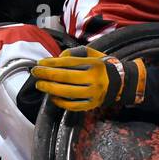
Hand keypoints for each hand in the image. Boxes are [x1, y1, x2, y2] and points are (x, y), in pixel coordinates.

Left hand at [31, 45, 146, 111]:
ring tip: (40, 85)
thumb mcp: (93, 55)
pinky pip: (73, 105)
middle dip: (47, 74)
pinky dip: (60, 102)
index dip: (52, 63)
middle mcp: (94, 79)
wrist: (123, 82)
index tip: (40, 63)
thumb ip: (75, 54)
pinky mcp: (92, 105)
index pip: (68, 63)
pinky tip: (52, 97)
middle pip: (65, 77)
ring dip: (50, 88)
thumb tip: (56, 59)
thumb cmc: (103, 66)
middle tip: (35, 73)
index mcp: (94, 64)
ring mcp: (93, 94)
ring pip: (67, 92)